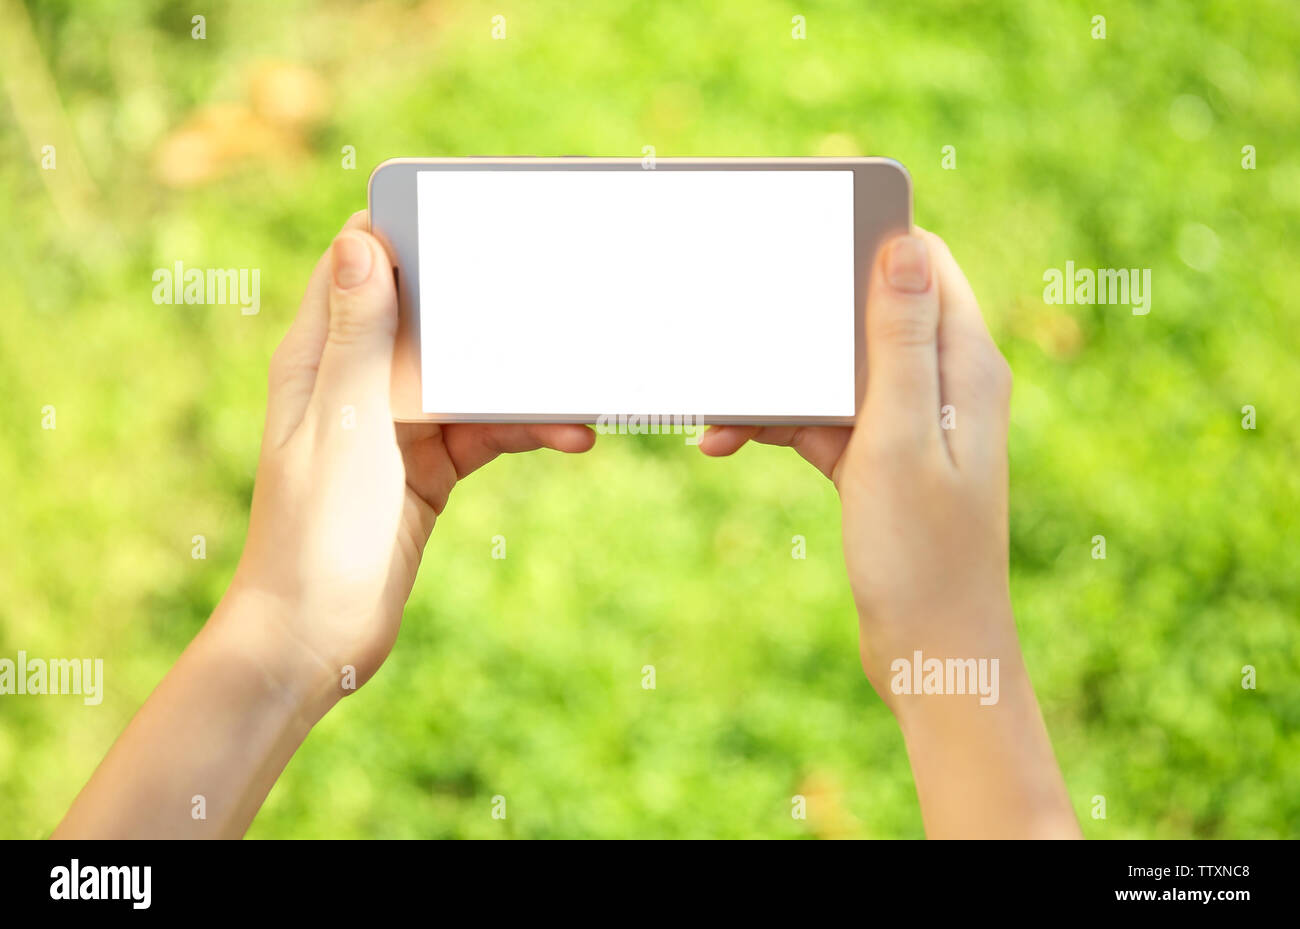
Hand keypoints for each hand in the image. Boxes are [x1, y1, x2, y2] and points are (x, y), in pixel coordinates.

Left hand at [230, 211, 594, 711]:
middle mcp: (357, 381)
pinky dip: (525, 428)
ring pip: (469, 375)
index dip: (408, 232)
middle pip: (430, 316)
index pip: (359, 265)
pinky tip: (569, 436)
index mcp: (321, 357)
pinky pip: (484, 430)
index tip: (469, 210)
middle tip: (554, 284)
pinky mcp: (427, 467)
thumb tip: (360, 240)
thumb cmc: (315, 533)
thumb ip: (356, 337)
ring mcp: (395, 425)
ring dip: (521, 379)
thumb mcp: (344, 425)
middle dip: (488, 301)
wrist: (316, 638)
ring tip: (578, 386)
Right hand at [701, 229, 1013, 697]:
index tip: (803, 234)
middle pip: (866, 315)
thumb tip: (905, 243)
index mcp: (964, 367)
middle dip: (801, 319)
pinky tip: (726, 441)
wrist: (929, 652)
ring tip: (718, 408)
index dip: (869, 239)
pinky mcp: (879, 459)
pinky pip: (821, 420)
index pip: (925, 263)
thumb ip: (902, 342)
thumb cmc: (921, 553)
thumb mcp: (901, 438)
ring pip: (834, 370)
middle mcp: (943, 385)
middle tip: (742, 324)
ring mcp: (910, 424)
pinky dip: (778, 425)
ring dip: (777, 382)